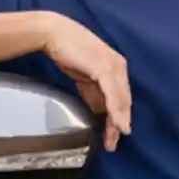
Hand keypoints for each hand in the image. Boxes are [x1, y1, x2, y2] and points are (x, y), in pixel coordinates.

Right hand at [39, 13, 131, 150]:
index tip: (114, 134)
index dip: (119, 116)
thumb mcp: (84, 76)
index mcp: (116, 67)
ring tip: (114, 140)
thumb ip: (94, 91)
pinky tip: (118, 125)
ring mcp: (113, 67)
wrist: (55, 34)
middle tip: (112, 144)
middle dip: (119, 123)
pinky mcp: (104, 69)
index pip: (121, 97)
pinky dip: (116, 111)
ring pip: (120, 100)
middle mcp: (119, 67)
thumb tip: (100, 111)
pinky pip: (113, 95)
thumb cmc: (68, 52)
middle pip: (123, 101)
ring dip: (119, 122)